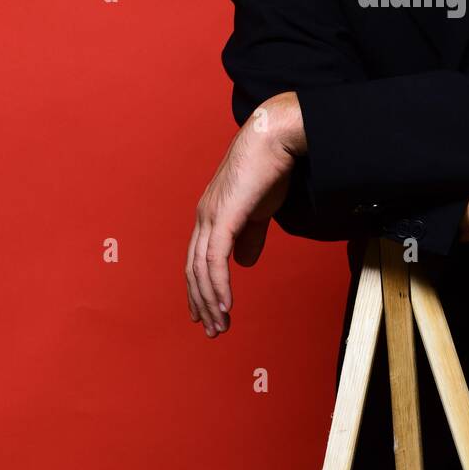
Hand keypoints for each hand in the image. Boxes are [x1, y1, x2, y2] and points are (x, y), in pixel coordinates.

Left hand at [185, 96, 301, 337]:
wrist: (274, 139)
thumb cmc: (270, 169)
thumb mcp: (261, 209)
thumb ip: (250, 236)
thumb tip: (243, 263)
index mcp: (211, 214)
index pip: (198, 260)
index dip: (200, 288)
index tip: (207, 312)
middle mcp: (204, 217)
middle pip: (193, 269)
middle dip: (201, 302)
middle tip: (211, 330)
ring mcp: (210, 217)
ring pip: (201, 270)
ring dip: (210, 301)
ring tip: (220, 325)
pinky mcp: (223, 217)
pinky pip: (215, 260)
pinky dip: (218, 285)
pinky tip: (225, 305)